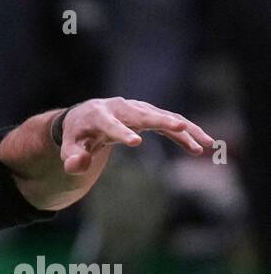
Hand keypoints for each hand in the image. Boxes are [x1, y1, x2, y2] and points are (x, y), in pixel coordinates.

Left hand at [57, 97, 214, 174]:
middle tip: (181, 128)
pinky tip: (199, 147)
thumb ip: (72, 159)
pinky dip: (185, 134)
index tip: (135, 142)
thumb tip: (78, 165)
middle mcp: (121, 107)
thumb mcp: (69, 149)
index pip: (111, 124)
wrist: (85, 117)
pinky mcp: (149, 115)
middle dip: (162, 121)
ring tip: (205, 145)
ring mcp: (137, 109)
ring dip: (185, 130)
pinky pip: (169, 123)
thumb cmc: (77, 136)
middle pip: (144, 114)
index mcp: (99, 115)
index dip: (122, 132)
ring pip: (164, 117)